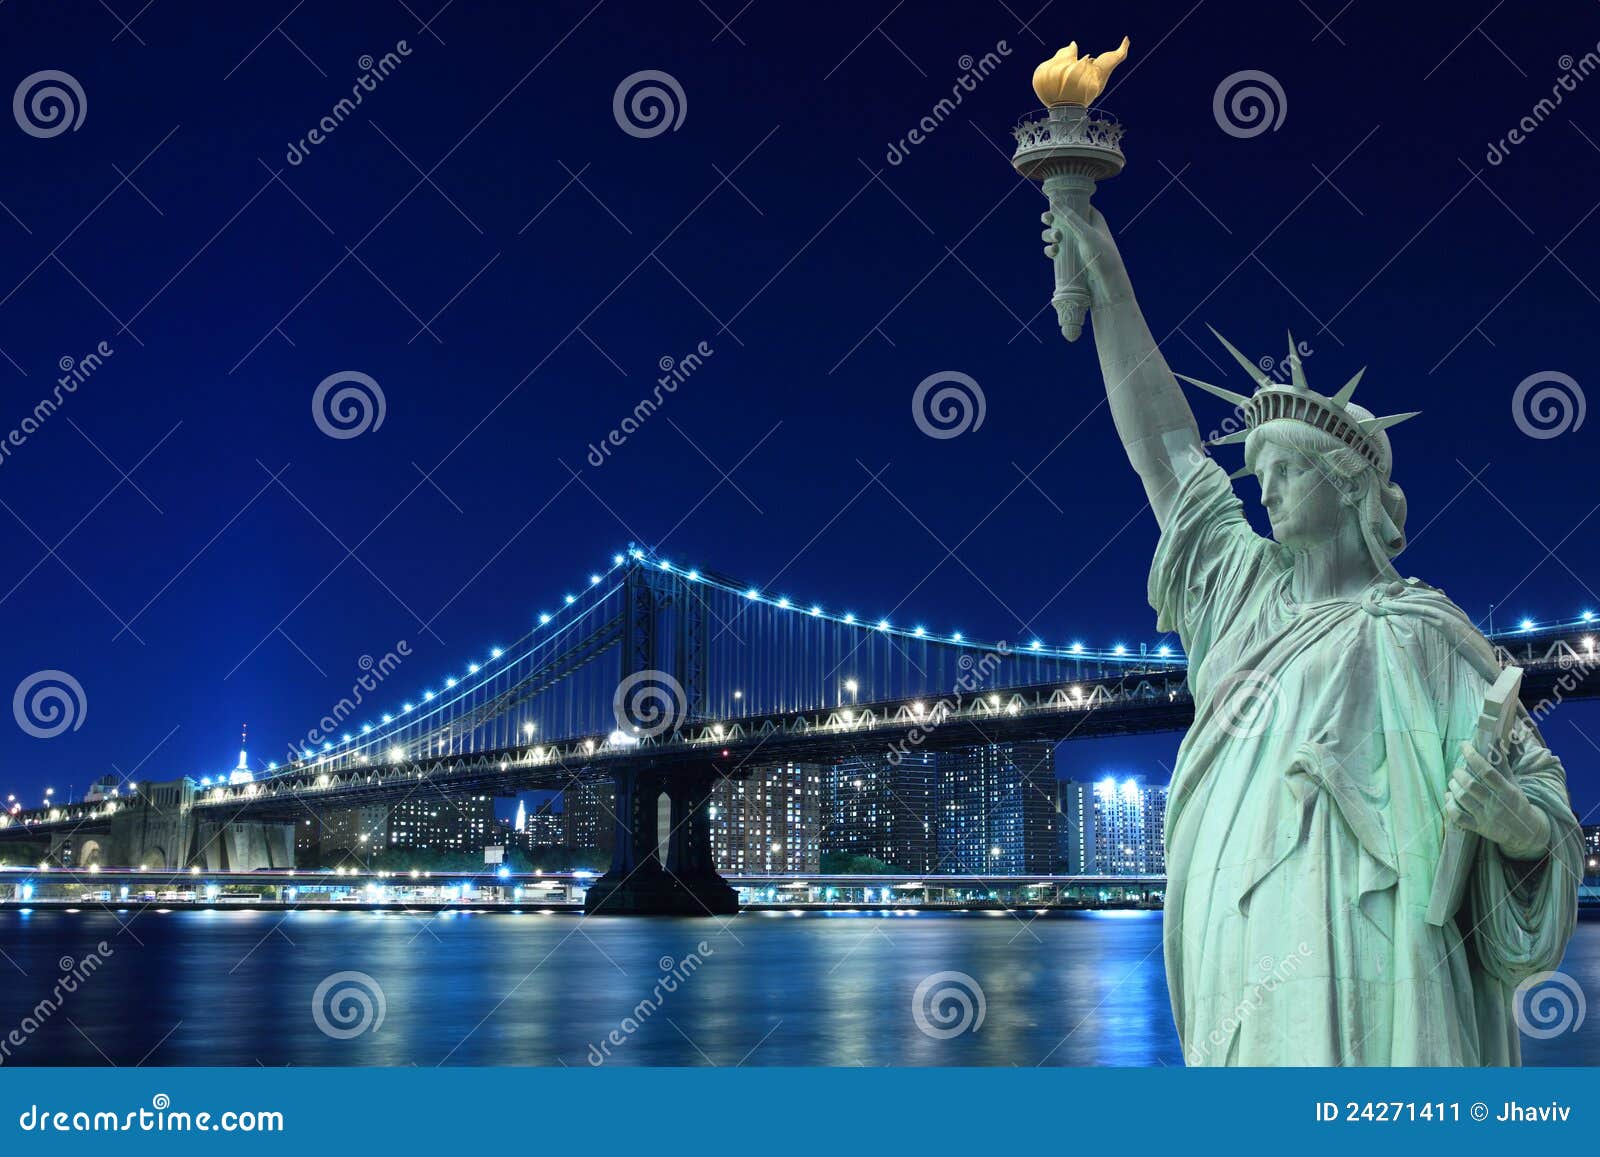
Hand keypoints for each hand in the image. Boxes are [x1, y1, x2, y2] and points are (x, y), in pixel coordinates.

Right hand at [1047, 203, 1133, 306]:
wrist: (1107, 284)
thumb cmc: (1102, 256)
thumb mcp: (1085, 233)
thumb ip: (1070, 217)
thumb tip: (1054, 199)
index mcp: (1092, 218)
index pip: (1075, 204)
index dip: (1061, 205)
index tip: (1050, 209)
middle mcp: (1084, 229)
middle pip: (1061, 219)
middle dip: (1052, 222)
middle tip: (1049, 224)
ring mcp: (1076, 244)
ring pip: (1056, 235)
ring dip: (1050, 236)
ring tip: (1055, 242)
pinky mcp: (1070, 257)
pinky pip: (1055, 250)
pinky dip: (1051, 250)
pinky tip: (1052, 252)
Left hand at [1445, 740, 1550, 860]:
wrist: (1526, 832)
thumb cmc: (1516, 802)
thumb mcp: (1514, 784)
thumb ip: (1502, 765)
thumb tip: (1495, 741)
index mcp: (1507, 791)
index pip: (1487, 771)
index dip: (1473, 757)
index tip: (1464, 745)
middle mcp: (1496, 804)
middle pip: (1471, 785)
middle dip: (1459, 774)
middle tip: (1457, 770)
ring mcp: (1486, 817)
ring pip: (1463, 799)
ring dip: (1453, 787)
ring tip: (1453, 781)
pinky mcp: (1478, 828)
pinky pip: (1458, 817)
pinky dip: (1449, 805)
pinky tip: (1449, 796)